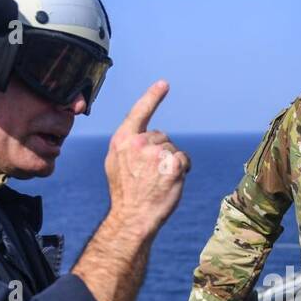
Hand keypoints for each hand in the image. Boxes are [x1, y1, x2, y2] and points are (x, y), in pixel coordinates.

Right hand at [104, 81, 190, 237]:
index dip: (152, 97)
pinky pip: (185, 159)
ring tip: (158, 180)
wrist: (133, 217)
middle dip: (161, 151)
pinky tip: (171, 182)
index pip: (139, 112)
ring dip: (172, 162)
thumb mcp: (116, 163)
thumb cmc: (126, 193)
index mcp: (122, 140)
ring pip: (174, 148)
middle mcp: (139, 143)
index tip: (164, 84)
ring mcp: (156, 153)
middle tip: (151, 174)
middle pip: (162, 136)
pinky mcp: (173, 165)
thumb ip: (128, 145)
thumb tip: (144, 135)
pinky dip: (184, 169)